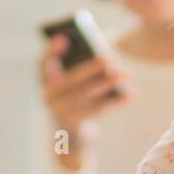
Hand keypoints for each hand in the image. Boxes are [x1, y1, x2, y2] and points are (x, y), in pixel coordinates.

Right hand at [39, 34, 130, 152]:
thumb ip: (81, 64)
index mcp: (44, 80)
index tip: (64, 38)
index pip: (42, 62)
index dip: (51, 50)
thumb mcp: (73, 82)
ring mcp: (58, 111)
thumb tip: (103, 50)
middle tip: (111, 57)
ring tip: (126, 72)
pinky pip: (95, 110)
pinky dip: (114, 102)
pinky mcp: (73, 123)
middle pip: (70, 79)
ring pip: (85, 94)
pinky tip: (131, 94)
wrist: (70, 134)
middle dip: (92, 66)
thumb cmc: (76, 98)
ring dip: (107, 82)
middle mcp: (47, 95)